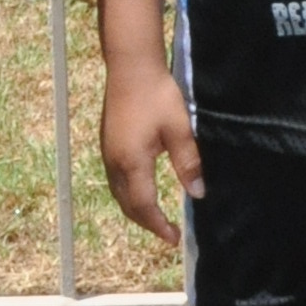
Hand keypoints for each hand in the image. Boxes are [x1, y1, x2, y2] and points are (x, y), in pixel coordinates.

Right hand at [101, 68, 202, 247]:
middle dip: (147, 223)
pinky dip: (128, 195)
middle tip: (167, 232)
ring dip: (136, 210)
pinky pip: (115, 181)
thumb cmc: (157, 96)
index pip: (144, 206)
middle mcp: (114, 163)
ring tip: (156, 217)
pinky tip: (141, 190)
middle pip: (128, 205)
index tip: (174, 238)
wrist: (131, 67)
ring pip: (118, 194)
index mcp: (132, 163)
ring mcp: (107, 153)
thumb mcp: (179, 129)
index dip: (159, 226)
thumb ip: (188, 163)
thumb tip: (198, 194)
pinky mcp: (107, 144)